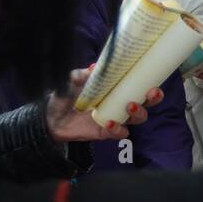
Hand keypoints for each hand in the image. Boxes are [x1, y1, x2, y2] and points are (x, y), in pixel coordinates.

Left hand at [45, 67, 162, 141]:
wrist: (49, 117)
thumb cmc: (64, 96)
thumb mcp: (71, 81)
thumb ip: (82, 74)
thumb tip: (94, 68)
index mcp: (115, 90)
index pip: (138, 86)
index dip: (150, 83)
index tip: (153, 79)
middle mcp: (119, 104)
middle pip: (146, 103)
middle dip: (153, 99)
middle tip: (151, 93)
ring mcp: (115, 118)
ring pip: (138, 119)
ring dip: (139, 113)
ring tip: (130, 106)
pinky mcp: (106, 132)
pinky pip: (120, 133)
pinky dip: (118, 128)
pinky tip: (110, 122)